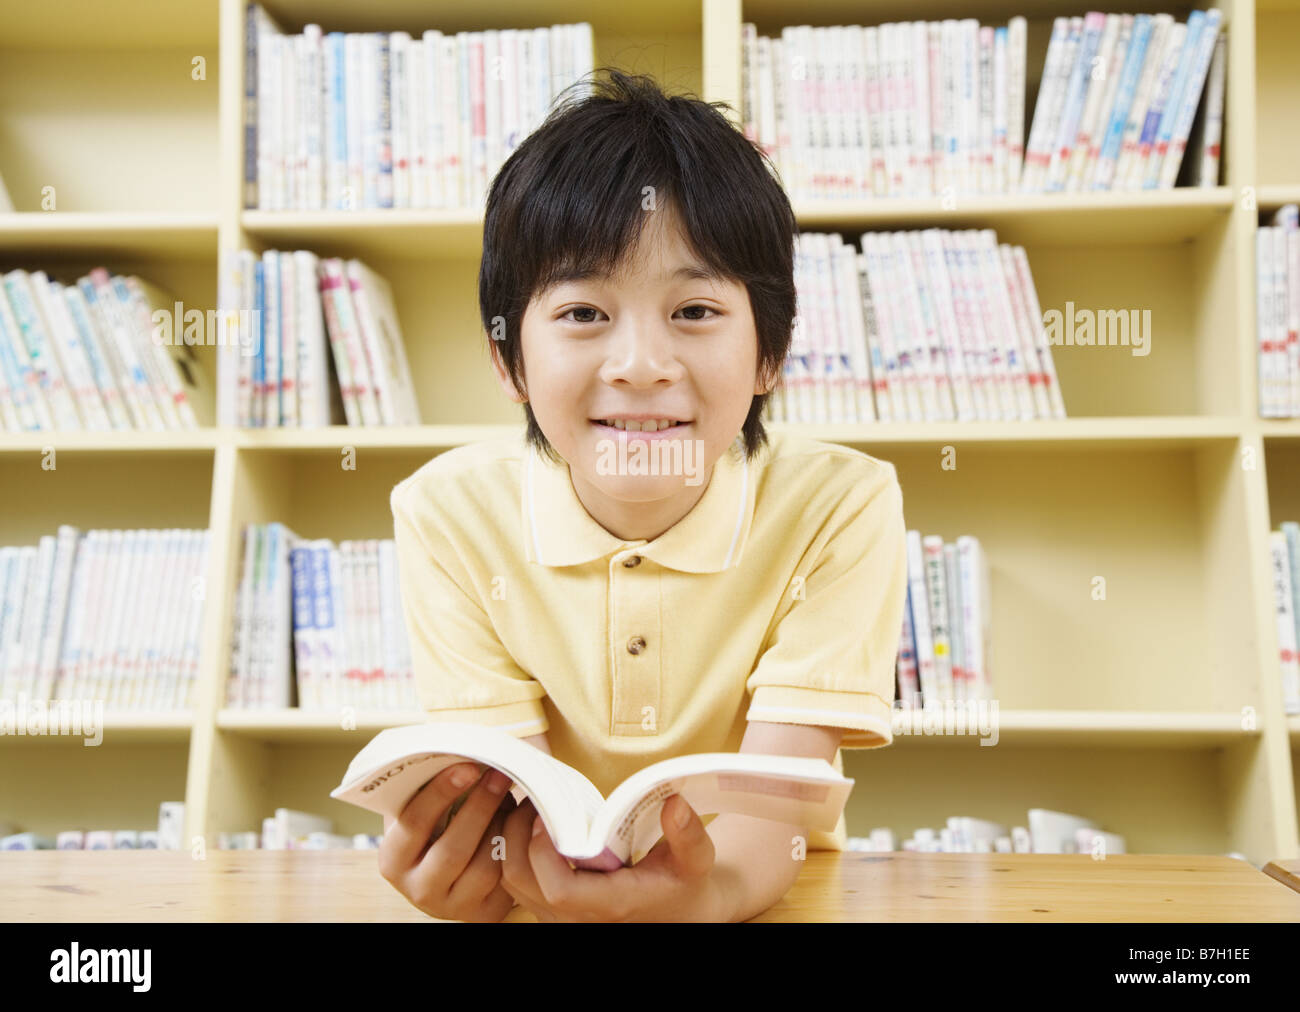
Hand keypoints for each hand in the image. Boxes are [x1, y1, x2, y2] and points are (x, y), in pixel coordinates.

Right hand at [378, 762, 518, 921]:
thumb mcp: (423, 811)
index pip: (414, 822)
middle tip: (502, 775)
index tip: (470, 765)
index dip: (442, 791)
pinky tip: (522, 824)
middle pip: (453, 848)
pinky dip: (516, 849)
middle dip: (481, 807)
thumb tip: (457, 744)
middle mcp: (417, 889)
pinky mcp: (481, 914)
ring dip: (502, 828)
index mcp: (393, 858)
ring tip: (511, 799)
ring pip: (483, 867)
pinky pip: (505, 882)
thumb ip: (428, 786)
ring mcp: (450, 907)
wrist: (450, 875)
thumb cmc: (438, 827)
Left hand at [499, 793, 722, 921]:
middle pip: (522, 880)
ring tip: (529, 806)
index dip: (543, 851)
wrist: (677, 910)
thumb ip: (688, 833)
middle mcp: (578, 919)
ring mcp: (561, 918)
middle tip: (532, 796)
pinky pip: (515, 884)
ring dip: (510, 841)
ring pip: (511, 882)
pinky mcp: (551, 911)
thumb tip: (673, 801)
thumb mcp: (696, 858)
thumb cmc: (684, 882)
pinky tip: (530, 825)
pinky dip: (513, 852)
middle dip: (516, 833)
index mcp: (611, 906)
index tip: (547, 814)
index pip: (559, 888)